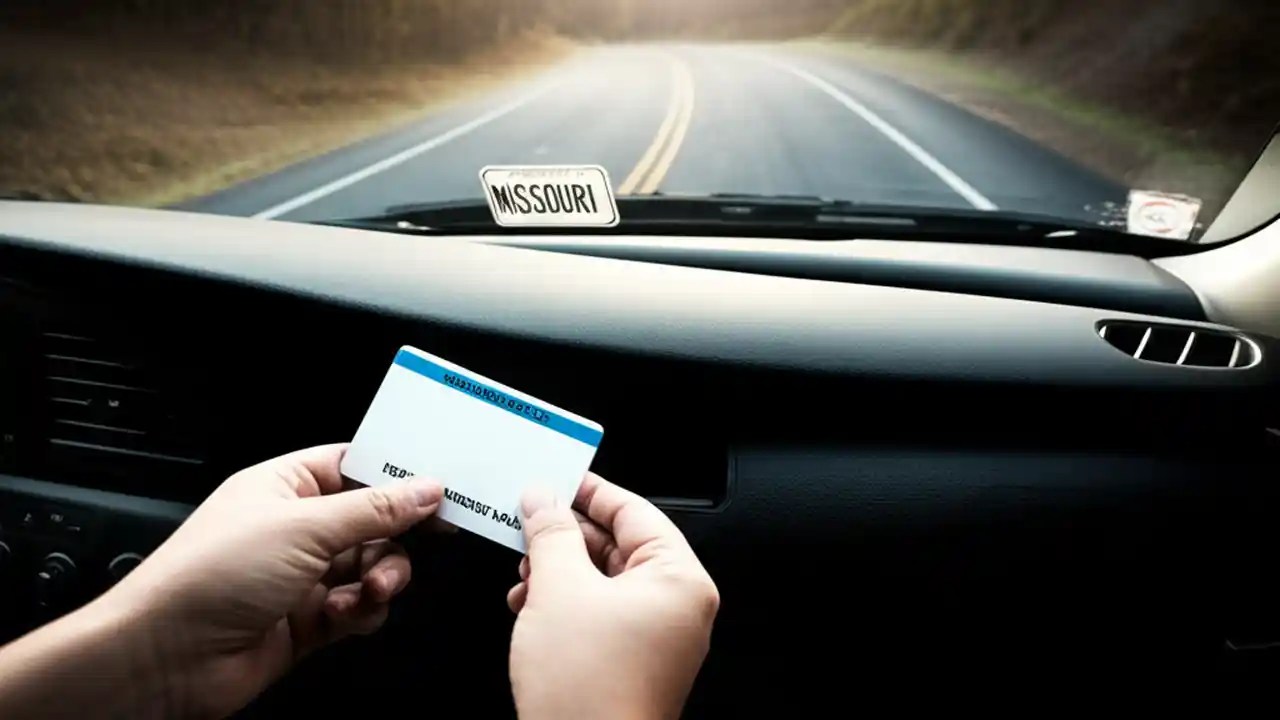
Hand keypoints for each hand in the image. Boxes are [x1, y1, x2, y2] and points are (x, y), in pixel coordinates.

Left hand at [105, 444, 442, 716]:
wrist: (166, 656)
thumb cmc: (209, 575)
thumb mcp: (304, 527)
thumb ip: (374, 509)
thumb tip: (425, 488)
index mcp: (284, 487)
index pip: (355, 467)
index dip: (398, 476)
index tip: (439, 488)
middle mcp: (293, 529)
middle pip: (372, 522)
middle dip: (394, 538)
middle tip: (416, 544)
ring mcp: (300, 577)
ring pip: (371, 568)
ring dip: (381, 579)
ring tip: (371, 590)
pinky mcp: (306, 621)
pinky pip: (358, 609)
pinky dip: (361, 612)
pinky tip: (345, 614)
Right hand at [507, 474, 719, 719]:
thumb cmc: (588, 689)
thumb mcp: (559, 590)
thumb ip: (552, 534)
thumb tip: (544, 500)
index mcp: (678, 579)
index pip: (636, 511)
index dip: (590, 491)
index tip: (555, 478)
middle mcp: (677, 606)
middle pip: (620, 545)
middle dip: (567, 536)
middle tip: (527, 522)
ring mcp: (657, 638)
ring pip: (605, 581)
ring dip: (559, 571)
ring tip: (524, 571)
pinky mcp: (632, 663)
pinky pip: (600, 614)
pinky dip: (565, 604)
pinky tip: (529, 606)